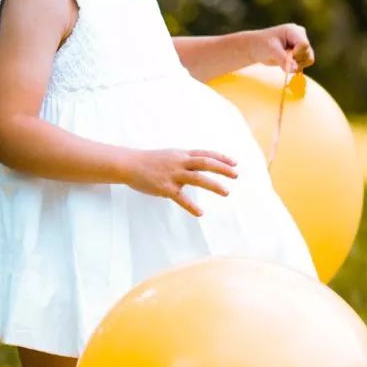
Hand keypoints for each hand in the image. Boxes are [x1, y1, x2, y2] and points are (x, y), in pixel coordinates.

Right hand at [121, 148, 237, 216]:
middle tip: (236, 175)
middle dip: (223, 168)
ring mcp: (173, 175)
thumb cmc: (150, 161)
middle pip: (206, 163)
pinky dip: (191, 206)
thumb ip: (184, 160)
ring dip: (214, 185)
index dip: (221, 158)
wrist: (129, 164)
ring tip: (226, 192)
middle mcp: (180, 162)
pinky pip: (181, 198)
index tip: (235, 163)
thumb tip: (197, 167)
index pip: (206, 154)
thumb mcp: (170, 155)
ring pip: (198, 178)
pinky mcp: (165, 188)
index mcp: (182, 154)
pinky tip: (200, 213)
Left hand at [246, 23, 314, 72]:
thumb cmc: (262, 45)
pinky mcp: (301, 52)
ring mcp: (301, 44)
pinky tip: (285, 62)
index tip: (284, 55)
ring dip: (296, 64)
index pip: (304, 44)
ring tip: (282, 60)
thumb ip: (283, 59)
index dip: (296, 54)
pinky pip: (306, 63)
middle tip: (280, 58)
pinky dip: (296, 67)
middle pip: (307, 52)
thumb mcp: (271, 51)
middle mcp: (300, 35)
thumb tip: (296, 69)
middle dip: (295, 60)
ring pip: (309, 59)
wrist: (256, 48)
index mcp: (294, 30)